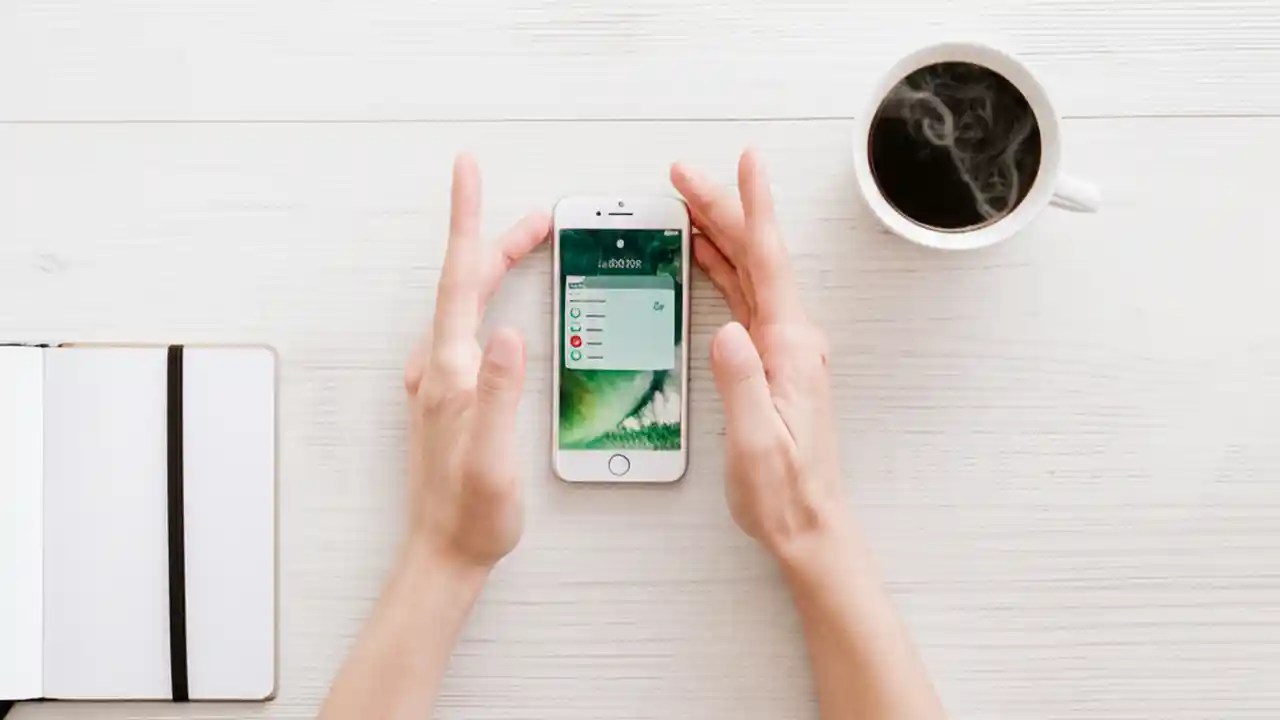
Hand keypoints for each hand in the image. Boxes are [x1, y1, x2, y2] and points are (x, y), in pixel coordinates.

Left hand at [402, 153, 550, 570]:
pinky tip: (503, 306)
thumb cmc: (472, 511)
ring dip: (495, 265)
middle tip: (540, 214)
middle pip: (466, 283)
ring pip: (467, 304)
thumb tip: (510, 332)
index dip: (468, 221)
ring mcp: (438, 380)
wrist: (444, 551)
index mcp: (450, 371)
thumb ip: (499, 392)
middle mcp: (437, 367)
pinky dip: (489, 299)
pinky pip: (468, 328)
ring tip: (530, 242)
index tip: (467, 172)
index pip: (459, 279)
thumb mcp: (492, 455)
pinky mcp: (446, 394)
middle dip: (499, 238)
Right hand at [671, 149, 847, 561]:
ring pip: (749, 272)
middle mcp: (792, 338)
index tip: (748, 163)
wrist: (808, 523)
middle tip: (684, 175)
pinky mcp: (773, 361)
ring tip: (688, 202)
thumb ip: (742, 383)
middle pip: (755, 256)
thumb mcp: (755, 441)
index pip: (769, 262)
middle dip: (721, 208)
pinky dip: (723, 269)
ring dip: (720, 233)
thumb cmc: (783, 490)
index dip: (754, 208)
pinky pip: (745, 298)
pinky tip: (705, 257)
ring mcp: (784, 348)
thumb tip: (726, 329)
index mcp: (790, 347)